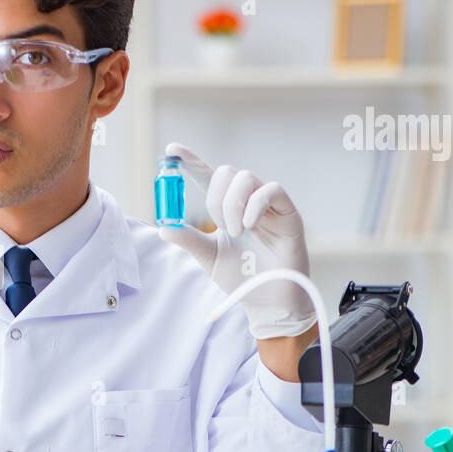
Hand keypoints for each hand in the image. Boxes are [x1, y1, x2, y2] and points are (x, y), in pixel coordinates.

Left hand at [156, 142, 315, 340]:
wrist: (268, 301)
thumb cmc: (242, 277)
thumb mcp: (208, 257)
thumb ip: (189, 240)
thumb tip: (164, 227)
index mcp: (226, 208)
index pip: (206, 177)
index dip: (190, 161)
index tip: (171, 150)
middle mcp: (246, 201)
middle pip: (226, 172)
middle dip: (216, 197)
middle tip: (222, 227)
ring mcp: (268, 205)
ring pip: (245, 178)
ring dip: (233, 205)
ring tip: (237, 232)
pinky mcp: (288, 213)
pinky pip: (271, 191)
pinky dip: (255, 204)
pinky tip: (248, 225)